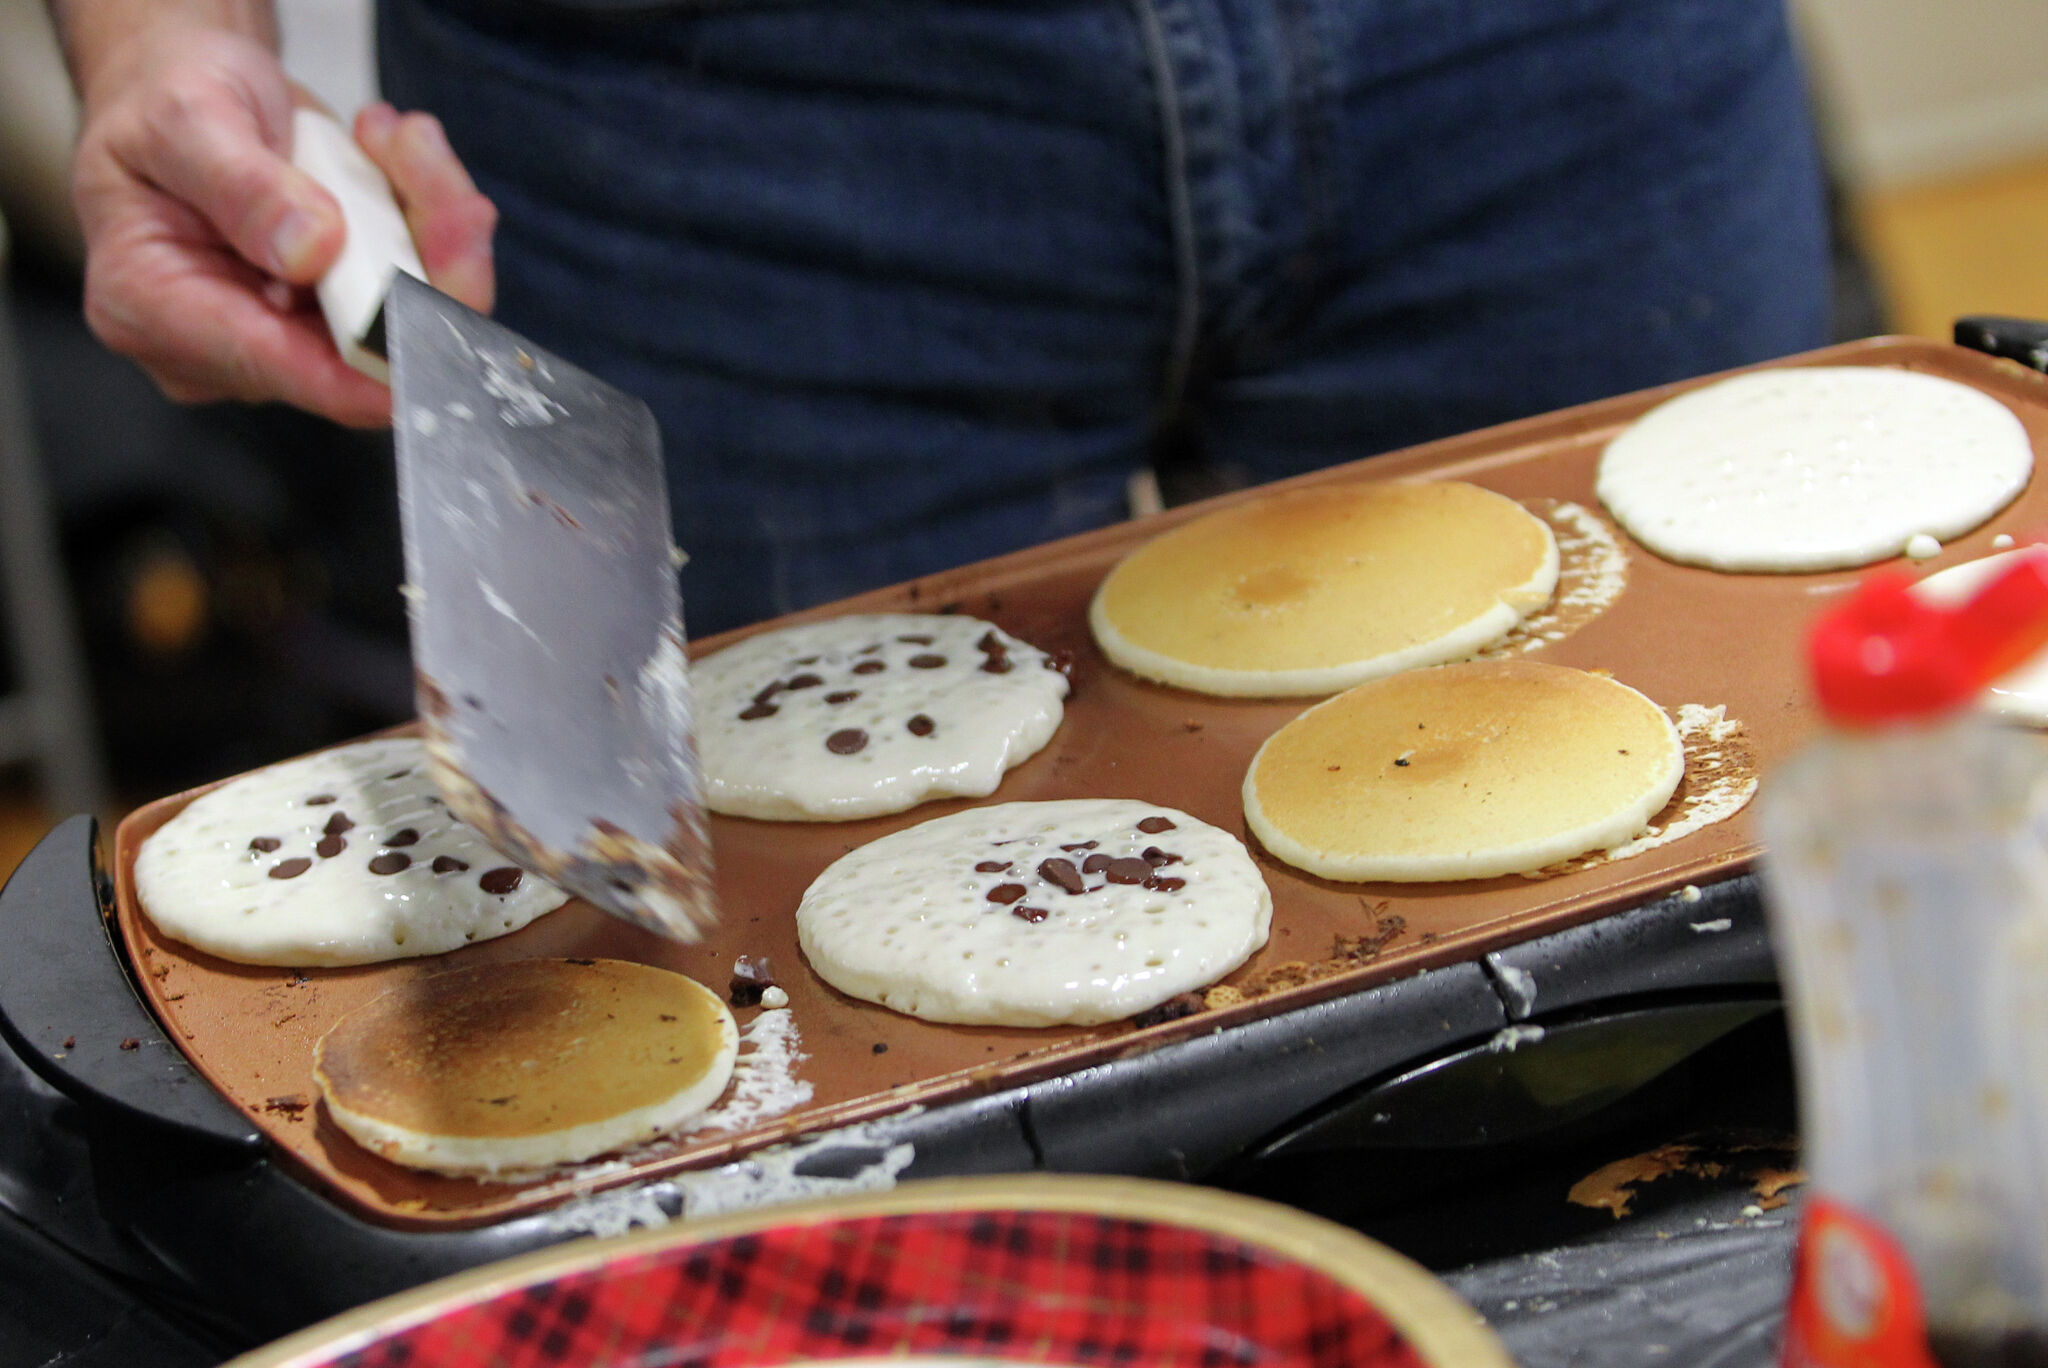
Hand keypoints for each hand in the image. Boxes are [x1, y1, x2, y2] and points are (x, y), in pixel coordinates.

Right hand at [69, 24, 494, 426]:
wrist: (184, 91)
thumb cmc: (162, 102)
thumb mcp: (185, 115)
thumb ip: (242, 186)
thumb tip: (312, 251)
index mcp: (154, 311)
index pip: (286, 368)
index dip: (377, 356)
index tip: (441, 302)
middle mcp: (224, 350)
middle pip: (367, 352)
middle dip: (425, 256)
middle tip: (419, 148)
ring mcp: (285, 342)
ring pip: (408, 321)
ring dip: (433, 226)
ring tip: (401, 137)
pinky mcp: (332, 320)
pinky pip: (413, 294)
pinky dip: (427, 226)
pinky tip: (398, 157)